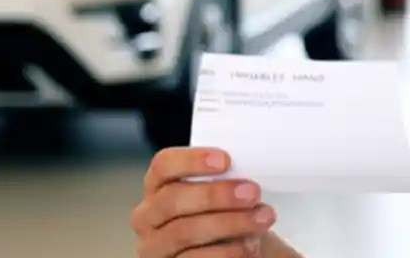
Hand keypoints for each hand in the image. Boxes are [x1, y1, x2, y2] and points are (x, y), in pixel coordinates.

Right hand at [131, 147, 277, 257]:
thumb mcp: (222, 191)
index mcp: (158, 185)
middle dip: (215, 195)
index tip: (226, 160)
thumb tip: (248, 168)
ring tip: (262, 219)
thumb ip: (225, 178)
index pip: (163, 165)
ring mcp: (154, 247)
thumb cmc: (225, 213)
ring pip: (184, 232)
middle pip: (172, 199)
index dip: (192, 160)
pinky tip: (249, 245)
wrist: (231, 248)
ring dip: (229, 223)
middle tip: (252, 193)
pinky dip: (226, 252)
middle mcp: (148, 216)